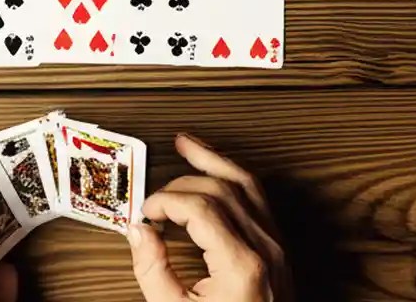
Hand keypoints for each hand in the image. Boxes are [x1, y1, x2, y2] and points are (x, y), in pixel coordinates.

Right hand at [129, 134, 291, 301]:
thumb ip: (153, 271)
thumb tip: (138, 231)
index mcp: (242, 265)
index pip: (199, 207)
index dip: (165, 201)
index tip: (146, 213)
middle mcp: (266, 248)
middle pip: (221, 189)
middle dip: (181, 185)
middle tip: (154, 200)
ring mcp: (276, 245)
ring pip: (247, 183)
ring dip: (213, 161)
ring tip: (187, 144)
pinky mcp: (278, 247)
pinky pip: (258, 198)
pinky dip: (233, 177)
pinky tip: (215, 169)